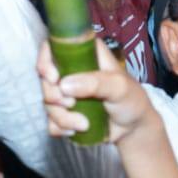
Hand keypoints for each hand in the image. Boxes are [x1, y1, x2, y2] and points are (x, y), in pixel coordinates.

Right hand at [38, 38, 157, 145]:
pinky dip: (60, 128)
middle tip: (70, 104)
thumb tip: (64, 85)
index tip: (53, 78)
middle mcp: (71, 70)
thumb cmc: (131, 99)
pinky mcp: (64, 112)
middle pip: (44, 78)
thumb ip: (95, 83)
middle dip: (53, 96)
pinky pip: (50, 121)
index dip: (46, 61)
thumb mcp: (119, 87)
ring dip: (61, 116)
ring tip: (83, 124)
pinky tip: (76, 131)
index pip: (52, 47)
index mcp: (83, 54)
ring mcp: (66, 92)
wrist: (133, 128)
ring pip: (47, 102)